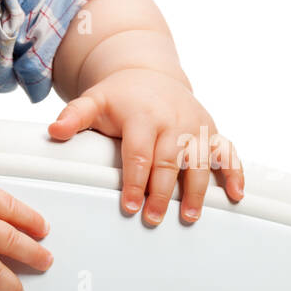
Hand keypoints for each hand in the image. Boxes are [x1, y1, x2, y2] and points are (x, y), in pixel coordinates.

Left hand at [47, 67, 244, 225]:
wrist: (148, 72)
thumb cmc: (119, 95)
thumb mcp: (93, 100)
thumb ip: (74, 116)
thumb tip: (54, 130)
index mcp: (142, 115)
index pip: (139, 153)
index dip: (136, 181)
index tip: (130, 206)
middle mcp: (172, 120)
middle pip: (170, 161)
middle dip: (162, 192)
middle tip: (153, 218)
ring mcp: (195, 125)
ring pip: (201, 160)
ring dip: (197, 190)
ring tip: (188, 216)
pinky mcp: (211, 129)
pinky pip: (228, 151)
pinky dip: (235, 172)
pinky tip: (236, 195)